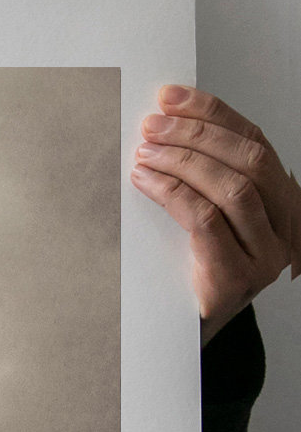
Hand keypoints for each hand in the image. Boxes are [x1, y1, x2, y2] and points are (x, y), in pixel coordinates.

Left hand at [132, 86, 300, 341]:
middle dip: (196, 134)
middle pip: (248, 160)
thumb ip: (201, 174)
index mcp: (284, 202)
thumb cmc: (192, 267)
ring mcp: (267, 256)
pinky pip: (205, 221)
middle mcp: (286, 228)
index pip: (254, 141)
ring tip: (144, 152)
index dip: (212, 113)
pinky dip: (172, 192)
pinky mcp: (237, 279)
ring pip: (232, 188)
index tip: (171, 97)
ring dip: (182, 161)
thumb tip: (164, 121)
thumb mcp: (205, 214)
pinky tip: (145, 180)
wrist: (182, 335)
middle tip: (152, 125)